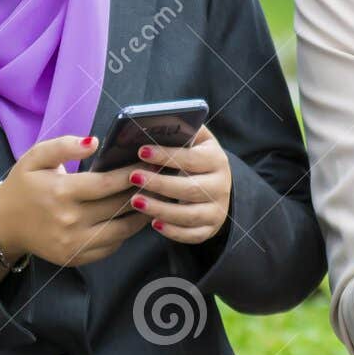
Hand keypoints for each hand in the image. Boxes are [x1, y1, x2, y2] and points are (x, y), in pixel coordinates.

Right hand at [0, 134, 148, 272]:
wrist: (2, 225)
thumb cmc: (23, 186)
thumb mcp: (35, 158)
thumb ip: (64, 145)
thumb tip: (94, 141)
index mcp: (61, 192)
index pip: (107, 184)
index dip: (132, 174)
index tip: (150, 164)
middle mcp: (69, 221)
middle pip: (118, 207)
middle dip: (142, 192)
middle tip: (160, 180)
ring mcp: (73, 244)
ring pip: (121, 231)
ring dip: (141, 215)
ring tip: (154, 200)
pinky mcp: (76, 258)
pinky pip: (111, 247)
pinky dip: (125, 233)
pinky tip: (132, 219)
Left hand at [121, 124, 232, 244]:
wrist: (218, 187)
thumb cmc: (197, 159)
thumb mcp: (197, 141)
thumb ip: (183, 130)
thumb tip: (156, 119)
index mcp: (216, 160)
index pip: (191, 159)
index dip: (166, 155)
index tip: (141, 151)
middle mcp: (220, 186)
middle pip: (190, 189)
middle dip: (160, 184)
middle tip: (133, 177)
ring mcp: (217, 211)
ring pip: (189, 215)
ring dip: (161, 209)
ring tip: (136, 201)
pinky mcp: (210, 229)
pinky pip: (191, 235)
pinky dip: (172, 231)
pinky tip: (153, 224)